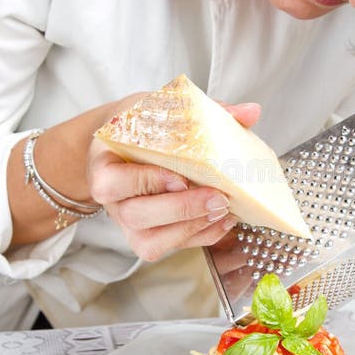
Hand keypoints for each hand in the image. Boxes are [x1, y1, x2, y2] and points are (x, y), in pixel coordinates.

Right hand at [88, 98, 261, 261]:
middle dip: (180, 210)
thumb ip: (205, 109)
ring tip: (223, 209)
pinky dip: (200, 237)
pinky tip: (223, 220)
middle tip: (216, 197)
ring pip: (150, 242)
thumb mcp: (161, 106)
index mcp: (104, 165)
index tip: (179, 177)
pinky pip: (170, 247)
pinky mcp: (148, 236)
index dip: (146, 183)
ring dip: (190, 228)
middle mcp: (113, 200)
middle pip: (135, 216)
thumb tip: (250, 112)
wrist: (123, 144)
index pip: (111, 184)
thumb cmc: (140, 125)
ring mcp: (129, 223)